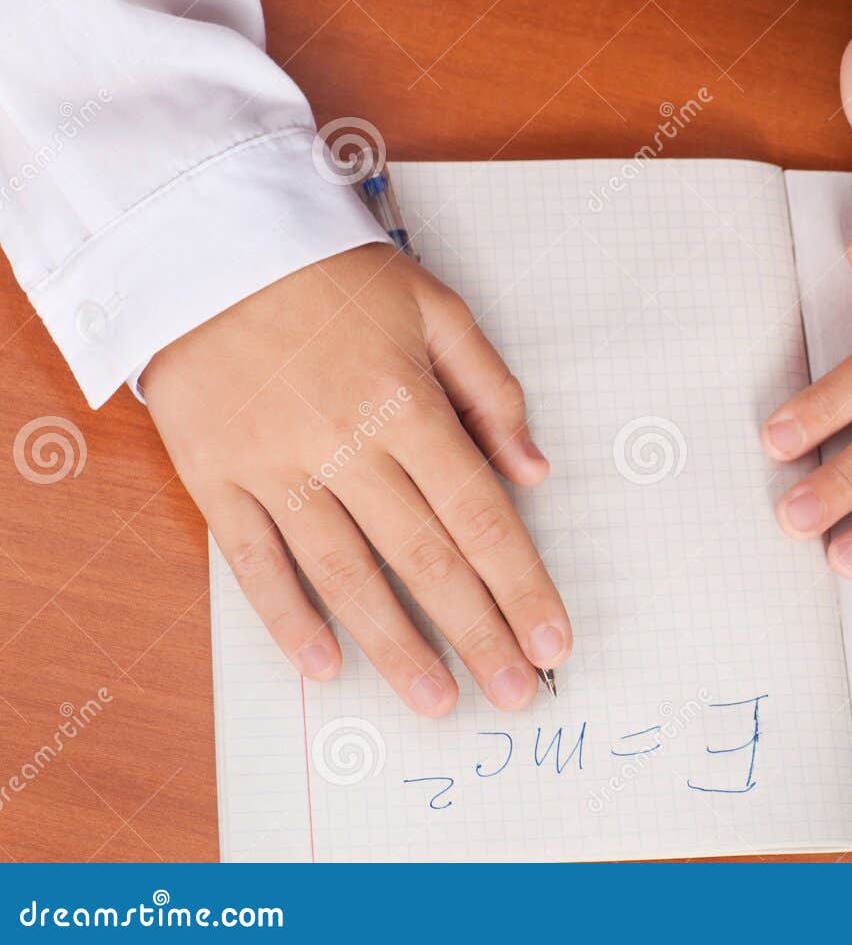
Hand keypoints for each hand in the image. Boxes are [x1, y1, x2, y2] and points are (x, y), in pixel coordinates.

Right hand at [143, 243, 570, 716]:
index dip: (521, 584)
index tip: (552, 640)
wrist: (206, 243)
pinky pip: (254, 563)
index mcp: (407, 402)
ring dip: (395, 646)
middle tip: (513, 693)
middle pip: (424, 557)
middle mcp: (344, 443)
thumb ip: (492, 392)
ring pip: (345, 574)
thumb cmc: (333, 276)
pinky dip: (288, 619)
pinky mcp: (215, 478)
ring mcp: (275, 466)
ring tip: (438, 701)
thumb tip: (536, 473)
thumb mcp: (436, 309)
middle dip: (476, 632)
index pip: (480, 514)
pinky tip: (326, 669)